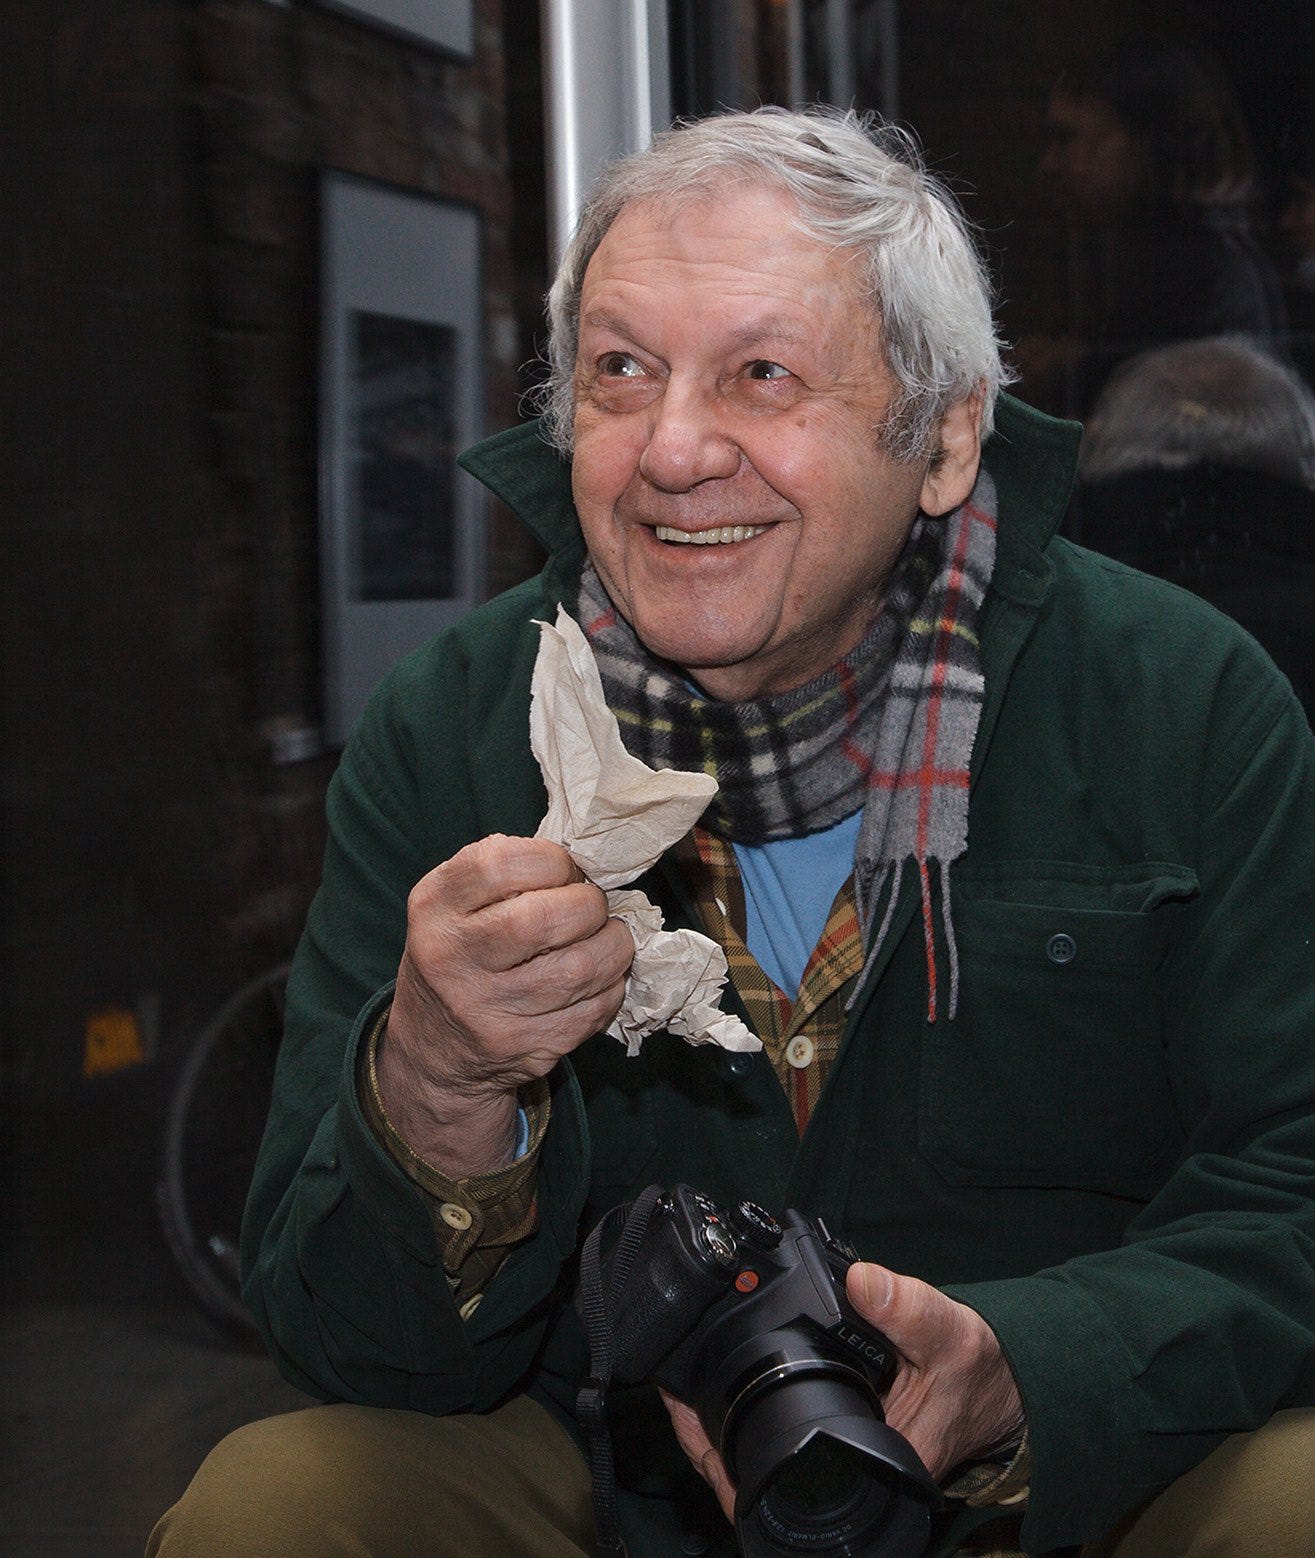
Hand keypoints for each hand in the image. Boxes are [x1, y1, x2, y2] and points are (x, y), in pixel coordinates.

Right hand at [378, 834, 632, 1174]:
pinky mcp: (521, 1046)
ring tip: (609, 938)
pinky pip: (592, 1010)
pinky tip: (602, 978)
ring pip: (579, 969)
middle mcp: (451, 958)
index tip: (565, 870)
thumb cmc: (460, 954)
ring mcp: (485, 1010)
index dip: (551, 860)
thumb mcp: (453, 906)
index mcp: (434, 908)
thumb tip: (588, 861)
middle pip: (544, 919)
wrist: (434, 1047)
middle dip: (588, 905)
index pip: (499, 865)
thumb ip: (505, 875)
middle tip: (592, 907)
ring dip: (614, 946)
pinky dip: (611, 987)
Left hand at [660, 1262, 1022, 1525]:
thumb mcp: (952, 1334)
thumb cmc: (979, 1371)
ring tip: (678, 1382)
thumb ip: (911, 1310)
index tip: (684, 1413)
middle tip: (667, 1389)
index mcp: (870, 1464)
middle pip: (755, 1474)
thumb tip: (864, 1281)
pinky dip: (748, 1409)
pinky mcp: (835, 1433)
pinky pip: (778, 1432)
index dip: (723, 1459)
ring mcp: (836, 1458)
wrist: (1000, 1385)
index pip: (778, 1482)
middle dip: (707, 1439)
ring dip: (720, 1427)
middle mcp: (846, 1473)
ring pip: (759, 1458)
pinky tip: (724, 1379)